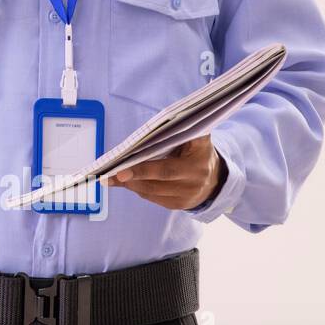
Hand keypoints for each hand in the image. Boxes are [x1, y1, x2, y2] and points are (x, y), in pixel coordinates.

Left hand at [104, 134, 226, 210]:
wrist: (215, 177)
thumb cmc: (198, 150)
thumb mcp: (198, 137)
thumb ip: (184, 127)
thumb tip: (164, 118)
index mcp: (198, 164)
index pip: (166, 169)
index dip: (142, 170)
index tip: (121, 169)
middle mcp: (193, 183)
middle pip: (156, 182)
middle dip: (131, 178)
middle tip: (109, 174)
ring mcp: (186, 197)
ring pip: (151, 191)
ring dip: (130, 183)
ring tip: (111, 175)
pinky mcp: (178, 205)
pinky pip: (152, 197)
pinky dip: (137, 188)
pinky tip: (126, 180)